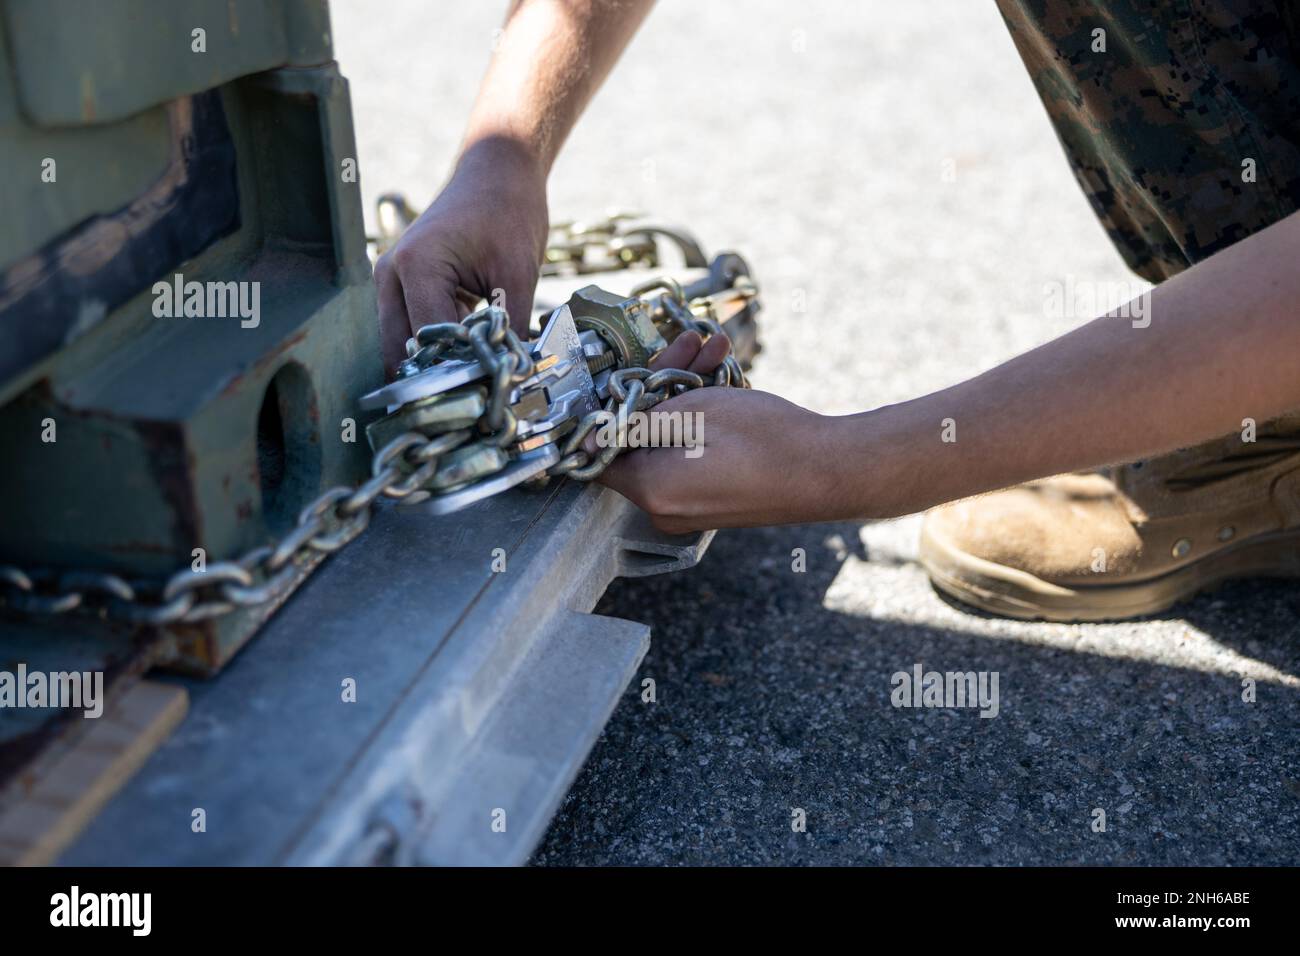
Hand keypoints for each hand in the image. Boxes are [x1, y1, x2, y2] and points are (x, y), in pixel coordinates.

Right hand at [374, 138, 549, 376]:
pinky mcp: (404, 289)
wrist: (498, 173)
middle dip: (438, 376)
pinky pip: (414, 332)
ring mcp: (392, 283)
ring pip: (405, 346)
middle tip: (476, 395)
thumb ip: (511, 328)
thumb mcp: (519, 274)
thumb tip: (512, 376)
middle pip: (402, 351)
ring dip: (438, 362)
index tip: (485, 391)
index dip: (457, 369)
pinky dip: (440, 347)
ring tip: (476, 373)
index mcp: (415, 266)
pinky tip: (471, 352)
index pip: (427, 340)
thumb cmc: (507, 211)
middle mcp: (390, 276)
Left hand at [597, 341, 843, 533]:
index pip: (599, 451)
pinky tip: (723, 379)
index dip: (606, 409)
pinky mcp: (711, 499)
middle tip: (688, 345)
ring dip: (686, 393)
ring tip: (714, 352)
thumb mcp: (691, 412)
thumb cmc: (766, 439)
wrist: (829, 471)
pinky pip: (690, 453)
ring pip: (668, 438)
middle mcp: (662, 509)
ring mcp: (689, 508)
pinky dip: (701, 419)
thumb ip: (635, 422)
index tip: (622, 375)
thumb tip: (592, 435)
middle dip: (660, 385)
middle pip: (638, 437)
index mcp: (650, 490)